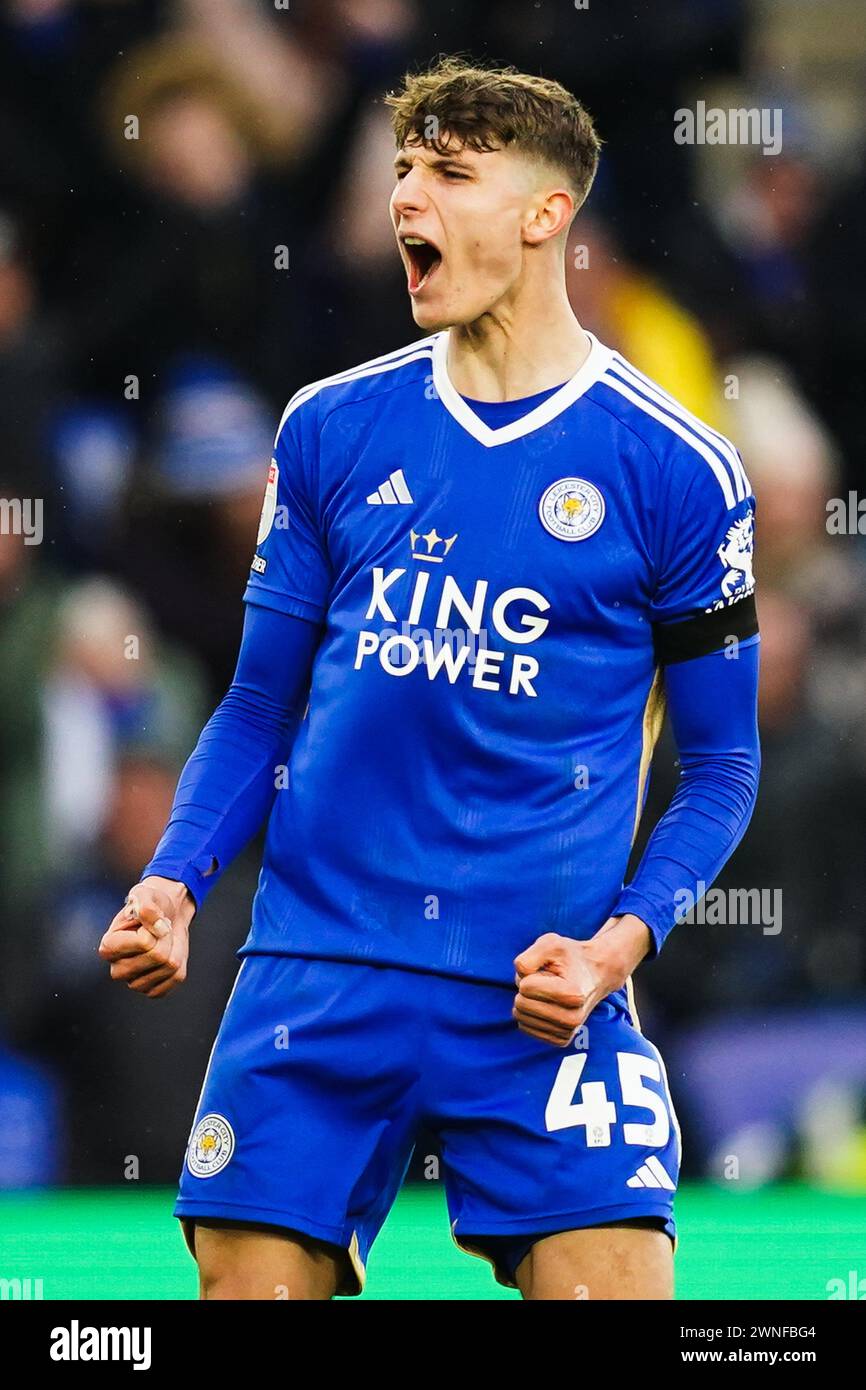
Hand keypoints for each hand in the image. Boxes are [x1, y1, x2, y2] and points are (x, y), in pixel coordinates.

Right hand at [98, 876, 195, 999]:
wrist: (165, 914)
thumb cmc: (150, 903)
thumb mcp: (145, 893)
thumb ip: (146, 906)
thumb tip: (158, 928)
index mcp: (108, 947)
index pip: (144, 942)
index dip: (157, 927)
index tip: (153, 920)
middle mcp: (117, 970)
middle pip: (158, 956)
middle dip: (167, 938)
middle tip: (161, 929)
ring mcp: (135, 983)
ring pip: (170, 967)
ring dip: (175, 948)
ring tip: (164, 940)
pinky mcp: (152, 990)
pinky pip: (177, 977)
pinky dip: (181, 962)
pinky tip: (169, 954)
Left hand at [512, 915, 651, 1045]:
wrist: (596, 975)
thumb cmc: (570, 958)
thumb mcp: (551, 943)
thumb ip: (528, 958)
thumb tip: (520, 981)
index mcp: (573, 995)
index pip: (525, 987)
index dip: (531, 973)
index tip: (550, 971)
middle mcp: (573, 1019)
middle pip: (521, 1004)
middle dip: (527, 987)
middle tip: (547, 980)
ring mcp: (567, 1032)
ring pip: (521, 1017)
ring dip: (529, 1000)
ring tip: (549, 991)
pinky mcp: (560, 1040)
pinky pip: (525, 1027)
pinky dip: (530, 1013)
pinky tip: (547, 1004)